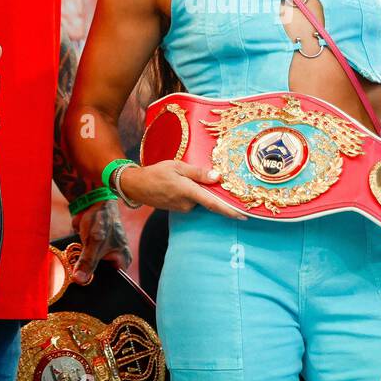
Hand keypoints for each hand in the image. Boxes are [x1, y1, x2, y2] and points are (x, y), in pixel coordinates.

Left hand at [71, 201, 131, 283]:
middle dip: (90, 279)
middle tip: (78, 283)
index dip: (102, 286)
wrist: (90, 202)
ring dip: (82, 271)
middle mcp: (115, 259)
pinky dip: (78, 264)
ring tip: (73, 274)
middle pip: (102, 277)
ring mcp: (102, 256)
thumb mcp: (94, 242)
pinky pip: (84, 263)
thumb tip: (80, 280)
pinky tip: (70, 267)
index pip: (115, 282)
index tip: (88, 290)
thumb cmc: (100, 219)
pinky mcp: (92, 251)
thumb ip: (88, 262)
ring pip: (91, 270)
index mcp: (123, 259)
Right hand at [119, 161, 246, 220]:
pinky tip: (186, 185)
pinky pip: (192, 201)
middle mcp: (187, 204)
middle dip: (214, 192)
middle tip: (219, 182)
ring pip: (200, 199)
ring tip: (191, 178)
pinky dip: (194, 194)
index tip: (244, 215)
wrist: (136, 186)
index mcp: (188, 192)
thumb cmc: (156, 173)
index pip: (214, 204)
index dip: (230, 210)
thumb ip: (198, 173)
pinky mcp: (179, 209)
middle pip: (208, 199)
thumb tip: (217, 176)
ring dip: (202, 192)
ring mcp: (182, 209)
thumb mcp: (177, 166)